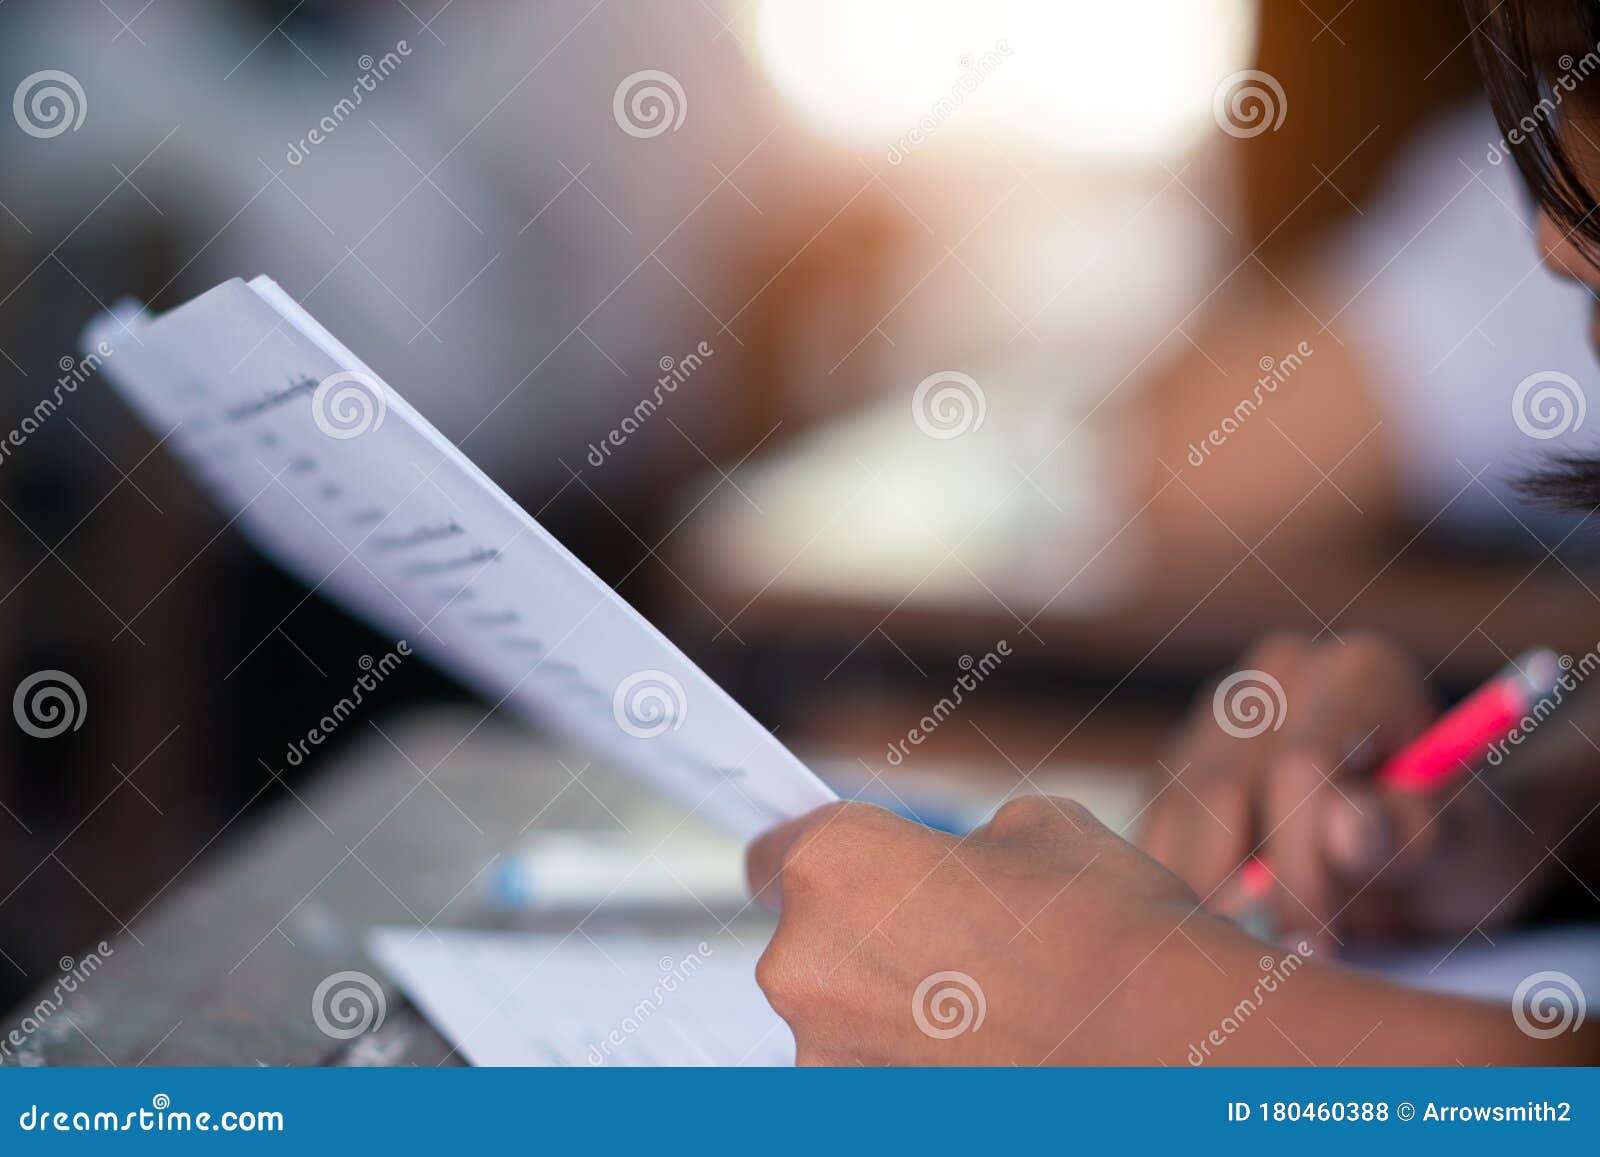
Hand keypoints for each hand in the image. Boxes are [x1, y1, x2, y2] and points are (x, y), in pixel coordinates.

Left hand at [746, 796, 1268, 1064]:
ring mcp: (827, 1057)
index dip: (809, 859)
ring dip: (888, 1012)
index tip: (833, 873)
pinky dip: (910, 1068)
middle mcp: (804, 961)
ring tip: (981, 1012)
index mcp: (832, 863)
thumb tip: (953, 867)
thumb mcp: (1034, 827)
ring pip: (839, 1020)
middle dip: (866, 942)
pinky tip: (981, 1058)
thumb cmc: (1105, 929)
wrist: (1164, 1045)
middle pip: (807, 944)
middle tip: (951, 947)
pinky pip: (870, 1076)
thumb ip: (955, 845)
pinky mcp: (859, 1115)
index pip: (773, 854)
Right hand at [1141, 632, 1569, 945]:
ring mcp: (1221, 716)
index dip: (1302, 867)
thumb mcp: (1464, 852)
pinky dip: (1181, 891)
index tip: (1322, 948)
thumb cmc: (1458, 853)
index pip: (1301, 767)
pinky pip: (1155, 832)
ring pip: (1175, 813)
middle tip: (1284, 965)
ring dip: (1206, 897)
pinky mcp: (1178, 763)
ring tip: (1259, 952)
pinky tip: (1231, 927)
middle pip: (1223, 790)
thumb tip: (1348, 826)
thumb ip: (1413, 831)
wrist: (1431, 859)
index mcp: (1359, 675)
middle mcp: (1281, 675)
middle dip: (1250, 890)